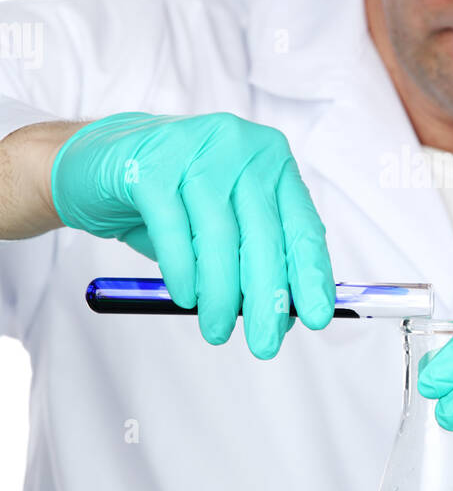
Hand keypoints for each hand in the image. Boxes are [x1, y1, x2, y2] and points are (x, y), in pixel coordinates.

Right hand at [51, 111, 334, 357]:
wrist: (97, 163)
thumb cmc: (172, 201)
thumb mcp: (222, 226)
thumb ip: (253, 259)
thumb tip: (285, 315)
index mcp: (271, 161)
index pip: (302, 224)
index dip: (311, 274)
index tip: (316, 317)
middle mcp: (240, 146)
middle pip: (263, 234)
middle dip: (267, 298)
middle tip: (265, 345)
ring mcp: (196, 148)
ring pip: (219, 236)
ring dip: (221, 294)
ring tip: (218, 330)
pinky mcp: (151, 163)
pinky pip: (173, 228)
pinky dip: (182, 270)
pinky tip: (185, 298)